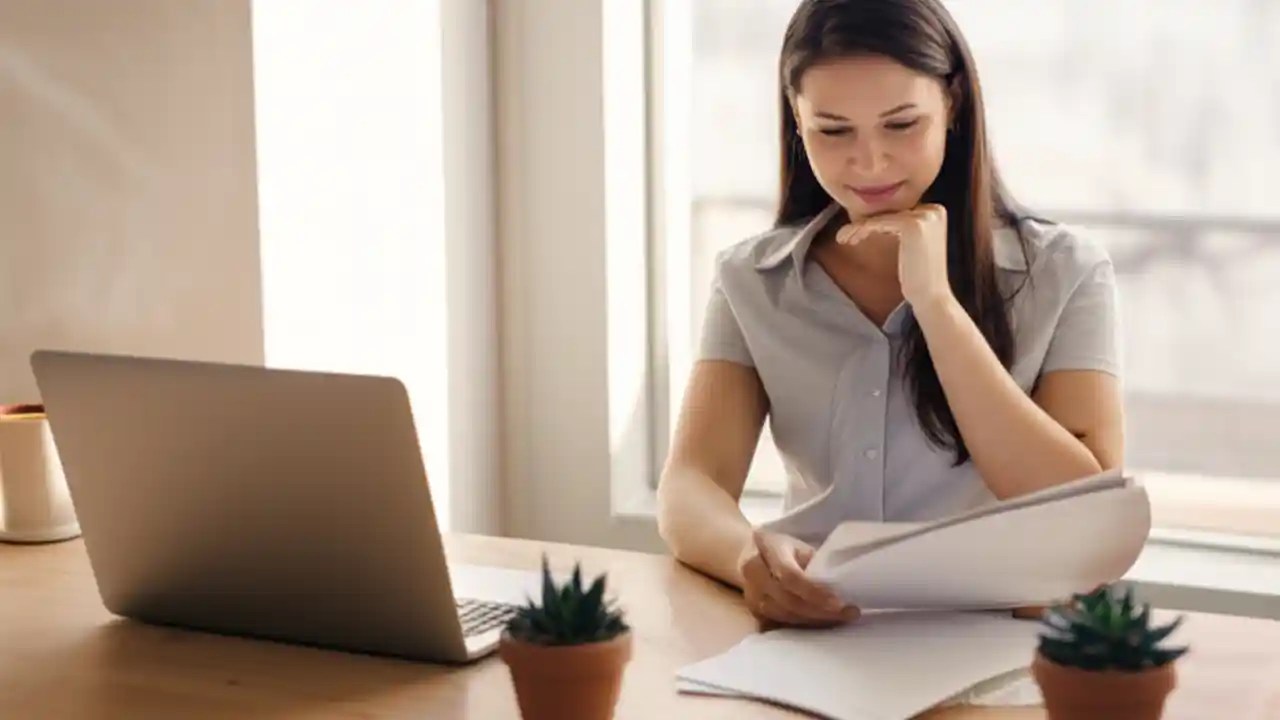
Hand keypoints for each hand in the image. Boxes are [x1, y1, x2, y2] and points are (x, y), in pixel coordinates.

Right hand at [737, 530, 859, 627]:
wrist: (749, 553)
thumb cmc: (784, 548)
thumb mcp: (800, 546)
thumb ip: (815, 564)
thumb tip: (842, 587)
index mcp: (766, 545)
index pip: (789, 575)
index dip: (814, 593)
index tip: (839, 603)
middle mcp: (751, 570)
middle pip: (786, 600)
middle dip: (819, 611)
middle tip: (847, 614)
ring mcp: (749, 593)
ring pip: (782, 615)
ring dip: (813, 621)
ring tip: (838, 619)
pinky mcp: (752, 611)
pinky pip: (778, 625)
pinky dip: (801, 627)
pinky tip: (819, 624)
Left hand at [836, 203, 951, 309]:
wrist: (930, 296)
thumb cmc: (918, 275)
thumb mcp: (913, 244)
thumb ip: (902, 226)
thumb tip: (875, 216)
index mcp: (935, 211)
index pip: (897, 210)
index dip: (875, 220)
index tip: (857, 232)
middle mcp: (933, 209)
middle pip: (889, 211)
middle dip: (865, 223)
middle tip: (846, 236)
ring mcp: (924, 216)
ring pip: (880, 216)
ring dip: (858, 227)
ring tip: (844, 238)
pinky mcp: (912, 224)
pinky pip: (878, 222)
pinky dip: (861, 230)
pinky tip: (850, 240)